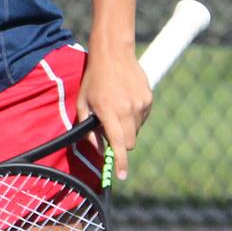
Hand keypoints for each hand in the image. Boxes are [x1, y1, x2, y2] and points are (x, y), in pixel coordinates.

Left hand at [78, 50, 151, 181]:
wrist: (113, 54)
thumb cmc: (93, 80)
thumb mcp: (82, 103)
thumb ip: (87, 128)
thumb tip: (98, 150)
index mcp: (109, 111)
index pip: (117, 143)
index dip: (119, 162)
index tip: (120, 176)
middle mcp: (128, 109)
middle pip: (130, 143)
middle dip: (121, 146)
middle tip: (110, 137)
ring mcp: (141, 104)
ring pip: (136, 131)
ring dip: (127, 129)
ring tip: (115, 110)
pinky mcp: (149, 99)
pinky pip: (142, 119)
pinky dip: (134, 118)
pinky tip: (125, 103)